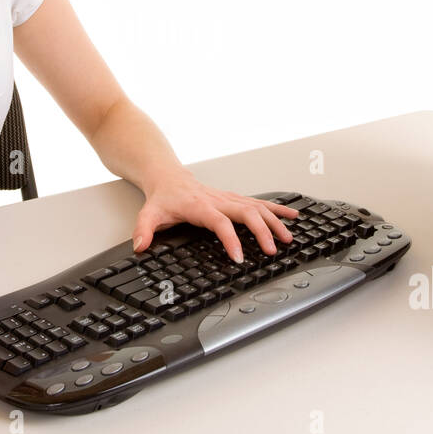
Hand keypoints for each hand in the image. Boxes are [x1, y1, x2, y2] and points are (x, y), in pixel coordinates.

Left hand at [130, 168, 299, 263]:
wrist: (168, 176)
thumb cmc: (163, 197)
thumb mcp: (149, 214)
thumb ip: (143, 230)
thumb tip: (140, 246)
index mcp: (200, 206)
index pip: (220, 223)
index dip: (230, 240)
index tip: (239, 257)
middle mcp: (218, 200)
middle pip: (246, 212)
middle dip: (261, 231)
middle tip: (271, 250)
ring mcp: (229, 198)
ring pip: (257, 207)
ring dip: (274, 222)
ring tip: (288, 237)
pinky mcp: (235, 198)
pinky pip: (260, 202)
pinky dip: (277, 209)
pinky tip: (292, 215)